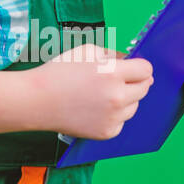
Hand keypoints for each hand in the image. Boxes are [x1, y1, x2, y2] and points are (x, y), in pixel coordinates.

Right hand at [34, 43, 154, 139]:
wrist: (37, 100)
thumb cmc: (58, 72)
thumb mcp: (85, 51)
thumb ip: (112, 54)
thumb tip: (129, 61)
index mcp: (112, 72)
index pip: (146, 70)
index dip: (140, 66)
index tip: (134, 67)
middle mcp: (117, 96)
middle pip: (144, 88)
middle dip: (134, 81)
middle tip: (117, 79)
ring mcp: (113, 117)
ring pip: (134, 106)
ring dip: (125, 99)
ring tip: (100, 94)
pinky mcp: (107, 132)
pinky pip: (121, 121)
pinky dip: (114, 115)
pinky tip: (95, 108)